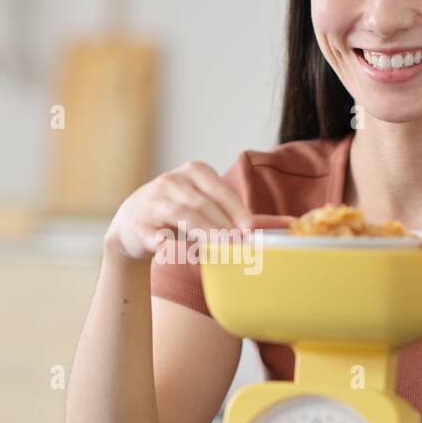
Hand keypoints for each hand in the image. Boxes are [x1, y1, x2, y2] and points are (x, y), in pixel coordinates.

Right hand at [104, 161, 291, 262]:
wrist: (132, 225)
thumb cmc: (180, 215)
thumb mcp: (209, 207)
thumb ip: (244, 216)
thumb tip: (289, 224)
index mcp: (194, 173)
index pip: (219, 189)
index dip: (235, 208)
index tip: (250, 229)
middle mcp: (171, 181)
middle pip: (201, 204)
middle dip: (222, 226)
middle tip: (239, 245)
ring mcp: (152, 201)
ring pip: (180, 215)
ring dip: (200, 232)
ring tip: (217, 249)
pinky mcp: (137, 224)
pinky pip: (152, 233)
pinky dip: (162, 241)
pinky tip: (170, 249)